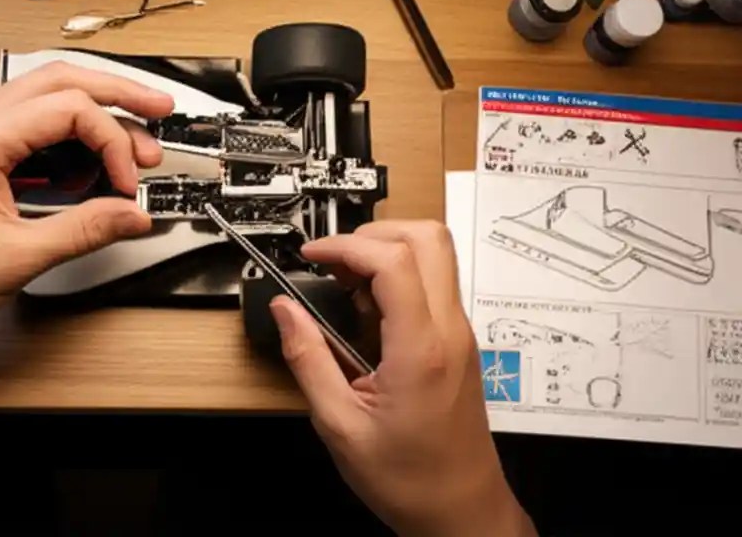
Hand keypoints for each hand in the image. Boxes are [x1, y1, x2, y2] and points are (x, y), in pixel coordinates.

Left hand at [0, 61, 173, 340]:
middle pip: (62, 80)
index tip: (128, 184)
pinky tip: (93, 161)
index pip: (71, 109)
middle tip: (161, 111)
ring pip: (49, 94)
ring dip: (97, 112)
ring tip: (137, 142)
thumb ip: (83, 230)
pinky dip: (71, 132)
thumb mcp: (18, 257)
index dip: (113, 142)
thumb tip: (133, 214)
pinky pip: (33, 120)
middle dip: (118, 95)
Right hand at [270, 221, 535, 536]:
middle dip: (373, 235)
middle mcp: (449, 331)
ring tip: (345, 289)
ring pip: (435, 255)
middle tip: (333, 262)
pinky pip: (431, 285)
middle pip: (427, 237)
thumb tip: (284, 311)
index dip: (346, 246)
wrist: (460, 510)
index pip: (394, 260)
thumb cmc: (409, 479)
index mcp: (421, 349)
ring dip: (386, 255)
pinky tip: (364, 317)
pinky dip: (396, 280)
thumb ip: (307, 359)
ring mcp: (459, 334)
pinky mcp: (457, 343)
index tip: (312, 257)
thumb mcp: (339, 424)